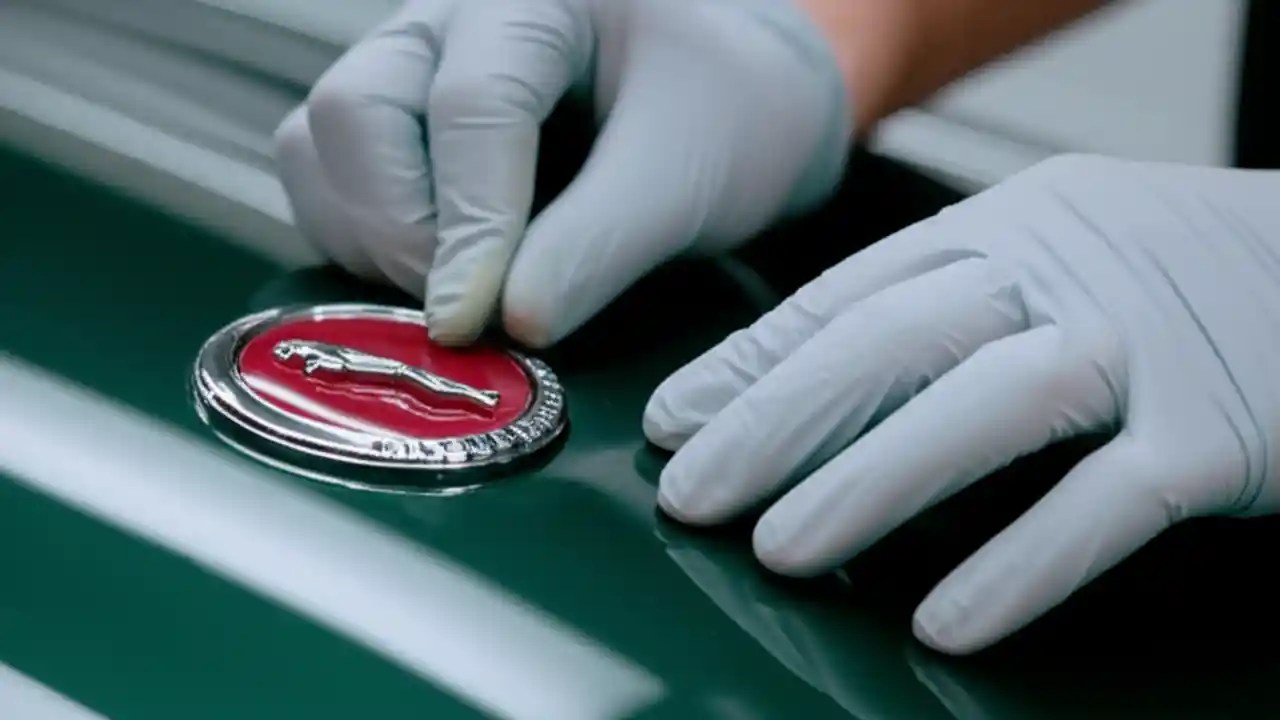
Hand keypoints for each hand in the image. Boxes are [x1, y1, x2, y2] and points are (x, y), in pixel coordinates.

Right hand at [273, 0, 851, 345]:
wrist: (735, 113)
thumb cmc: (727, 118)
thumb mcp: (689, 177)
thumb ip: (600, 244)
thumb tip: (509, 322)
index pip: (473, 105)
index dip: (471, 224)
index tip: (474, 321)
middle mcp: (452, 21)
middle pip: (356, 110)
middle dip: (402, 228)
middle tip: (468, 311)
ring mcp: (412, 69)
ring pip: (318, 145)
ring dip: (369, 240)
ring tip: (458, 296)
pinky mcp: (396, 128)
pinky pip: (327, 181)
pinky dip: (360, 244)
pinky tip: (436, 279)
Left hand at [644, 154, 1279, 653]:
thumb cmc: (1182, 275)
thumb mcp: (1051, 259)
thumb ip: (928, 311)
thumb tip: (781, 387)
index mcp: (1015, 225)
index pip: (855, 293)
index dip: (756, 361)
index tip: (679, 421)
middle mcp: (1072, 269)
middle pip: (894, 342)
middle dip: (777, 421)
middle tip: (693, 491)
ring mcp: (1148, 346)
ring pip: (986, 406)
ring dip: (870, 482)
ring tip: (778, 549)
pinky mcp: (1225, 433)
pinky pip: (1107, 502)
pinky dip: (1020, 562)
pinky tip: (944, 618)